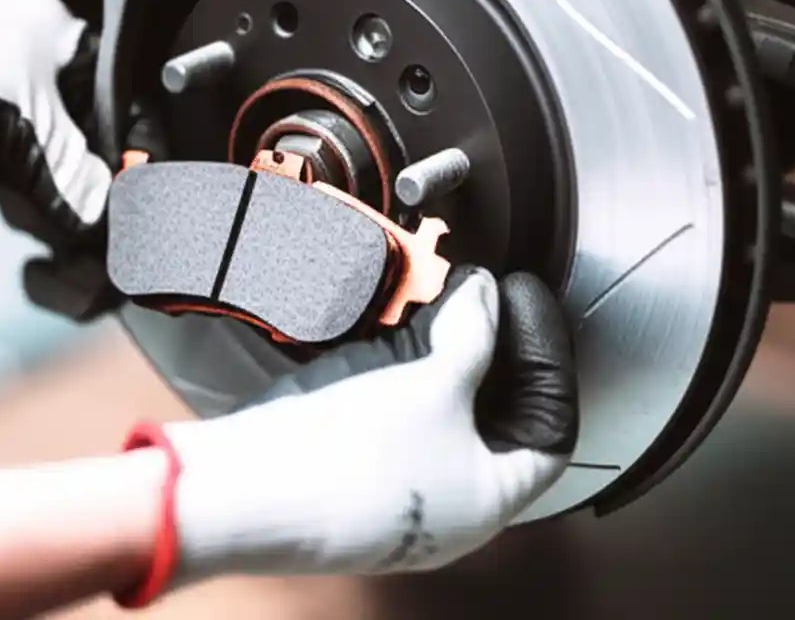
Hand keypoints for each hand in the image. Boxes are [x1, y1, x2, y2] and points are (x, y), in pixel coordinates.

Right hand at [116, 268, 577, 606]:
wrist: (243, 489)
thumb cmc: (346, 462)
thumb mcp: (432, 382)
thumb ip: (473, 331)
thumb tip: (487, 292)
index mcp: (490, 500)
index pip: (551, 426)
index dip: (549, 358)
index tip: (527, 302)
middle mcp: (450, 503)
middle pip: (495, 415)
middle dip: (493, 348)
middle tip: (483, 292)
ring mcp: (399, 488)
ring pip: (442, 412)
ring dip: (444, 353)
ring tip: (438, 298)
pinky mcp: (355, 468)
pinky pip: (397, 413)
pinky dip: (404, 370)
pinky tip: (394, 329)